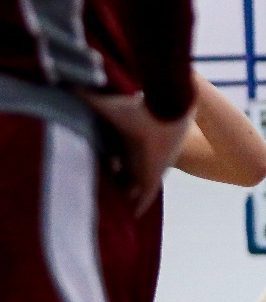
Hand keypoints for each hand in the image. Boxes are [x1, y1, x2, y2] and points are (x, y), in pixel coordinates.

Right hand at [81, 90, 190, 208]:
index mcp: (124, 142)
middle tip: (93, 194)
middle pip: (122, 175)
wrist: (166, 110)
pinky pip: (146, 198)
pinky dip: (138, 207)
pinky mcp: (154, 178)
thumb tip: (63, 83)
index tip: (85, 171)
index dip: (101, 164)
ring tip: (106, 211)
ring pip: (132, 188)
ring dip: (122, 197)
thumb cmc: (135, 108)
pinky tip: (131, 219)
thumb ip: (83, 97)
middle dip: (111, 183)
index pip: (111, 157)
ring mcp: (146, 168)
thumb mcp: (102, 105)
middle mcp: (135, 156)